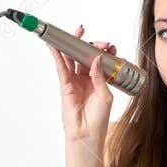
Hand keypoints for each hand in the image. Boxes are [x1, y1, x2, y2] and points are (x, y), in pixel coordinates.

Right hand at [48, 24, 114, 145]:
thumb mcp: (105, 95)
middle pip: (84, 56)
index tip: (110, 46)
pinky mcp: (65, 86)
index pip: (99, 60)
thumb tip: (96, 59)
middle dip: (89, 45)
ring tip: (77, 32)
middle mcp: (85, 79)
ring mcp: (74, 81)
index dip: (103, 51)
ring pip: (71, 59)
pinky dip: (58, 56)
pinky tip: (56, 46)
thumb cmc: (99, 119)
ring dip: (72, 45)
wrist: (88, 134)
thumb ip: (100, 76)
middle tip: (97, 41)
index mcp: (98, 80)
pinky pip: (61, 68)